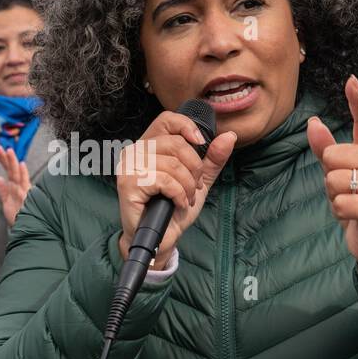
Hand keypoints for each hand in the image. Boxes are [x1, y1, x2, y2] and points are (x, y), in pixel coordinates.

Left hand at [0, 145, 30, 225]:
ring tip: (8, 150)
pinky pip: (24, 185)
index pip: (9, 172)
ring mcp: (24, 192)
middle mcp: (21, 188)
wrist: (29, 231)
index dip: (4, 161)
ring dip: (13, 162)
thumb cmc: (19, 218)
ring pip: (17, 174)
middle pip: (12, 170)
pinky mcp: (26, 198)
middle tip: (0, 147)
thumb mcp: (7, 203)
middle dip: (7, 158)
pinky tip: (21, 165)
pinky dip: (23, 175)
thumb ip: (3, 191)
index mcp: (16, 188)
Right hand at [116, 111, 236, 269]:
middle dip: (193, 167)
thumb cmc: (172, 208)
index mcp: (148, 146)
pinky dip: (179, 194)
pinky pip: (165, 180)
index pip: (167, 120)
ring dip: (188, 185)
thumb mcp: (198, 180)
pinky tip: (178, 204)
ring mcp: (128, 167)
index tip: (201, 144)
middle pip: (175, 143)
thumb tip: (229, 136)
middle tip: (195, 186)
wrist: (160, 238)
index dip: (187, 127)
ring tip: (186, 198)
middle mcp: (134, 152)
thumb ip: (212, 159)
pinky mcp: (128, 183)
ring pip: (172, 164)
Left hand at [307, 75, 357, 273]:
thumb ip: (327, 148)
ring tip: (352, 202)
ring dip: (334, 196)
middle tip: (348, 190)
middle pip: (333, 155)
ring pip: (333, 179)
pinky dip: (340, 212)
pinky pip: (339, 202)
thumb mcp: (340, 172)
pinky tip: (355, 215)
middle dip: (330, 176)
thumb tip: (313, 122)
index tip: (350, 79)